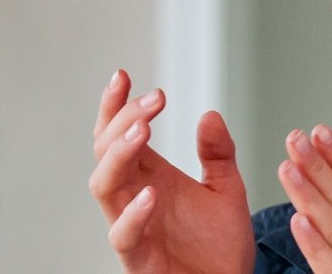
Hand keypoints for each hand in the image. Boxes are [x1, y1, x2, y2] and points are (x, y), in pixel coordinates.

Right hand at [88, 70, 253, 273]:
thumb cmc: (219, 244)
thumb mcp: (227, 189)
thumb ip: (217, 154)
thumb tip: (209, 114)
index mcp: (150, 176)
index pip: (119, 134)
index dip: (116, 106)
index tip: (122, 75)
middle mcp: (134, 198)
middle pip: (107, 152)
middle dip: (123, 121)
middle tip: (154, 100)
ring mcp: (133, 228)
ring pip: (104, 187)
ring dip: (119, 156)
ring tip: (143, 131)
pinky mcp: (139, 259)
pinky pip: (124, 236)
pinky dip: (133, 214)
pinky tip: (150, 193)